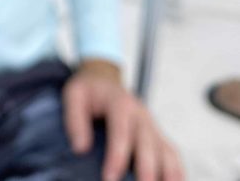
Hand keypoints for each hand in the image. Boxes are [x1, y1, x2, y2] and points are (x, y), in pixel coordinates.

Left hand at [62, 60, 183, 180]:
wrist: (103, 79)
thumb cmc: (88, 92)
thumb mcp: (74, 95)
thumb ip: (74, 119)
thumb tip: (80, 148)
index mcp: (120, 103)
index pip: (121, 130)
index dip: (117, 155)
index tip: (109, 178)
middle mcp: (141, 115)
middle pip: (148, 143)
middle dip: (146, 169)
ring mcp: (152, 126)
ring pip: (166, 150)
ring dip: (167, 174)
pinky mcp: (158, 137)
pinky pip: (172, 155)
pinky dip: (177, 172)